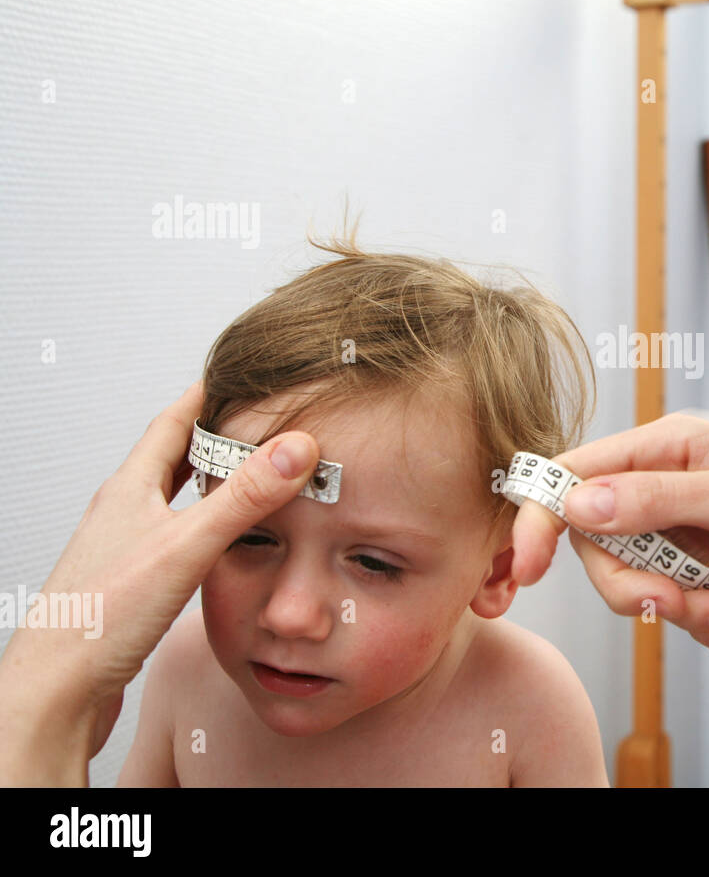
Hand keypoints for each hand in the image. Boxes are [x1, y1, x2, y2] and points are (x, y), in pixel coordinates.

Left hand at [0, 380, 320, 782]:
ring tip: (242, 476)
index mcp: (129, 492)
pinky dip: (201, 526)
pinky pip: (172, 538)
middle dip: (211, 436)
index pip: (170, 424)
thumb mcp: (185, 548)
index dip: (204, 395)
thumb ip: (243, 498)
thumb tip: (294, 447)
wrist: (56, 692)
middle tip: (250, 420)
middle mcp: (122, 514)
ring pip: (170, 500)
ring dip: (206, 483)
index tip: (235, 374)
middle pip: (169, 459)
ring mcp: (123, 549)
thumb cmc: (100, 620)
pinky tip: (217, 545)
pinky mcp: (129, 584)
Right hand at [509, 411, 708, 660]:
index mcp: (669, 443)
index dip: (543, 520)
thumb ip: (655, 501)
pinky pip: (666, 599)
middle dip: (636, 588)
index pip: (576, 473)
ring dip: (676, 610)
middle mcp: (664, 478)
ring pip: (631, 577)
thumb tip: (576, 503)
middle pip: (596, 541)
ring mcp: (678, 522)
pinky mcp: (695, 560)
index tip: (527, 571)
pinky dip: (694, 622)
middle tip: (678, 608)